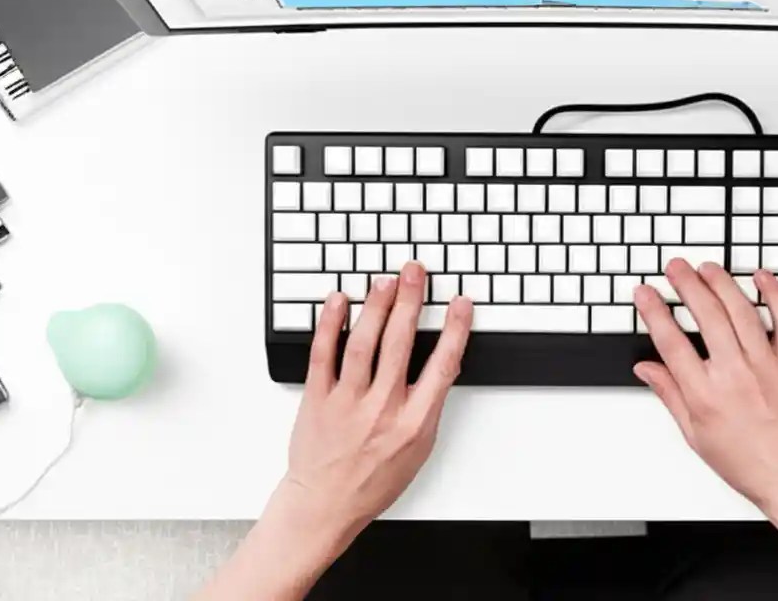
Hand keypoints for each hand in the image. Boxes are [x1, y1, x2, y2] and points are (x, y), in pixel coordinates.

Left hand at [279, 262, 472, 552]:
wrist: (325, 503)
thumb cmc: (372, 480)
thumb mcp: (417, 449)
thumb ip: (428, 407)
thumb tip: (441, 368)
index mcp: (413, 423)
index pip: (441, 367)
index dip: (454, 331)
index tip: (460, 304)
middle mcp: (382, 409)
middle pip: (400, 344)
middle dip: (410, 302)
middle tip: (415, 273)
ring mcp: (347, 402)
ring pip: (363, 344)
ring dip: (376, 308)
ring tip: (385, 281)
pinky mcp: (317, 399)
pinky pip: (323, 355)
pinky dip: (330, 325)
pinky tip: (339, 302)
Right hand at [632, 260, 777, 528]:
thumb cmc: (749, 463)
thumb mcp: (696, 435)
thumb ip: (670, 395)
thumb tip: (647, 369)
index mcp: (705, 395)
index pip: (671, 341)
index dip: (654, 311)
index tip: (644, 293)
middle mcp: (735, 375)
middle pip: (706, 315)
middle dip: (686, 284)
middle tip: (675, 267)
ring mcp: (767, 365)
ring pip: (741, 310)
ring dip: (721, 282)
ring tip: (707, 267)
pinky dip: (774, 294)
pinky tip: (761, 277)